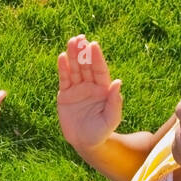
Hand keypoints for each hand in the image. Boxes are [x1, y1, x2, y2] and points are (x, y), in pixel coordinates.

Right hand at [57, 34, 121, 150]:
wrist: (85, 143)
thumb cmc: (102, 131)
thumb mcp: (111, 119)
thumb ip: (115, 102)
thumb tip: (118, 82)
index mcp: (104, 89)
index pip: (100, 70)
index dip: (96, 58)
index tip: (94, 45)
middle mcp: (91, 85)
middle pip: (86, 66)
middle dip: (83, 52)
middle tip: (80, 38)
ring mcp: (77, 89)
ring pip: (75, 69)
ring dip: (73, 55)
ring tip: (71, 41)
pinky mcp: (65, 95)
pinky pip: (64, 79)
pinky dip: (63, 68)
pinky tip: (62, 57)